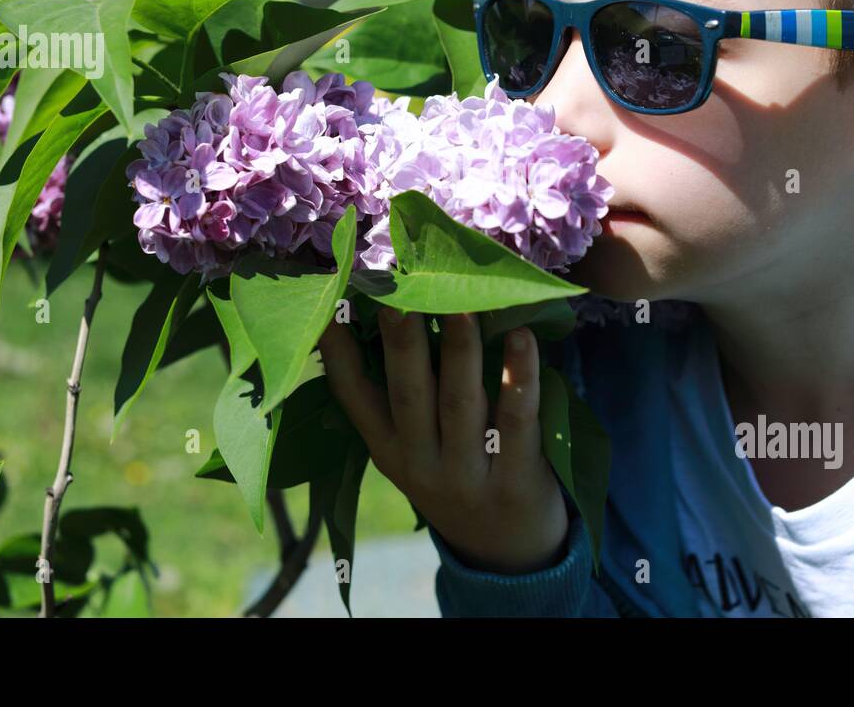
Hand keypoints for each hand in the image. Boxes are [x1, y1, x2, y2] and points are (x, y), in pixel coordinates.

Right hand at [317, 307, 568, 574]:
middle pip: (408, 396)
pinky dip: (520, 377)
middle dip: (402, 346)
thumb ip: (403, 398)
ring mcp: (467, 476)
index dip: (340, 353)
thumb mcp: (415, 450)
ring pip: (460, 405)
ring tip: (461, 307)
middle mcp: (420, 464)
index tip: (331, 306)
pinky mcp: (516, 481)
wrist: (507, 555)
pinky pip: (516, 421)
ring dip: (460, 352)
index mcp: (388, 450)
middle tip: (397, 297)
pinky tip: (522, 337)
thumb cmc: (458, 477)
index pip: (354, 397)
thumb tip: (395, 311)